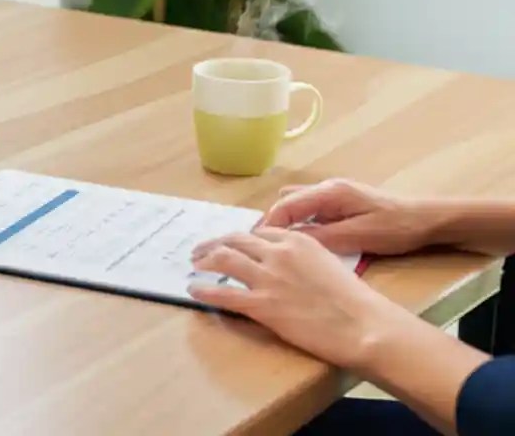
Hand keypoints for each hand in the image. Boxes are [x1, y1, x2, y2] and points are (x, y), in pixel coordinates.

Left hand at [188, 228, 406, 369]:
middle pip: (235, 240)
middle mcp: (278, 252)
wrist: (363, 325)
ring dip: (204, 261)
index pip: (257, 232)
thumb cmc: (353, 299)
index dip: (238, 238)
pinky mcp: (262, 304)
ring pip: (224, 260)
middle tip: (200, 251)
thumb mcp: (327, 263)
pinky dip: (204, 290)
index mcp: (296, 240)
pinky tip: (193, 290)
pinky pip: (222, 294)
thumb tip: (286, 262)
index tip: (229, 243)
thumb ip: (302, 257)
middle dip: (214, 244)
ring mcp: (268, 277)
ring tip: (194, 265)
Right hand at [257, 179, 439, 255]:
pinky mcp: (341, 203)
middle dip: (272, 223)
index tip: (255, 245)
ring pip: (297, 205)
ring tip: (277, 246)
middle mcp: (327, 188)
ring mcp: (334, 194)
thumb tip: (288, 240)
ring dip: (285, 223)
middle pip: (287, 202)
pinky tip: (301, 241)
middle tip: (262, 247)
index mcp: (329, 193)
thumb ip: (322, 236)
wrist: (428, 220)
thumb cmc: (396, 228)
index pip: (285, 205)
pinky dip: (299, 222)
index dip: (267, 225)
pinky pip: (310, 210)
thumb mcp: (357, 236)